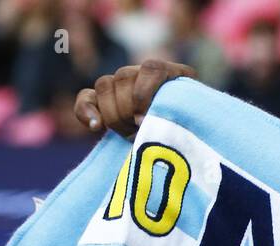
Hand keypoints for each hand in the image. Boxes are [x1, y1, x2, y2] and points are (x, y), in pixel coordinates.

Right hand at [74, 60, 195, 137]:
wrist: (179, 142)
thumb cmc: (190, 131)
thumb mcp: (194, 119)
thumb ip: (182, 114)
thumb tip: (150, 122)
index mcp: (166, 73)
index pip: (151, 69)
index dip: (145, 94)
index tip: (146, 120)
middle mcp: (139, 73)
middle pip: (123, 80)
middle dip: (130, 111)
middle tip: (143, 132)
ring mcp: (119, 84)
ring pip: (104, 87)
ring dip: (115, 115)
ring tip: (131, 135)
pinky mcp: (101, 100)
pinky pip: (86, 99)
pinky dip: (85, 111)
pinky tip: (95, 126)